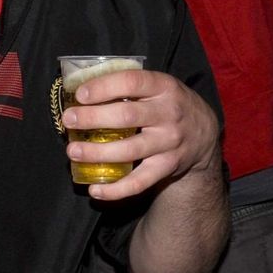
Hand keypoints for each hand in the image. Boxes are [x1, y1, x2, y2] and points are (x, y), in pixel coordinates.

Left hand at [63, 70, 222, 201]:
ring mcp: (169, 143)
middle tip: (69, 120)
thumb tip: (80, 87)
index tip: (81, 94)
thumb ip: (129, 86)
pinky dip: (116, 190)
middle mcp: (169, 114)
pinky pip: (139, 182)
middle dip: (92, 119)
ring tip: (73, 151)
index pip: (132, 82)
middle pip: (126, 117)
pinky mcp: (167, 167)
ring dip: (97, 153)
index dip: (104, 87)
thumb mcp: (158, 86)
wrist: (203, 132)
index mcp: (164, 87)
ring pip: (129, 151)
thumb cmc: (168, 104)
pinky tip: (95, 189)